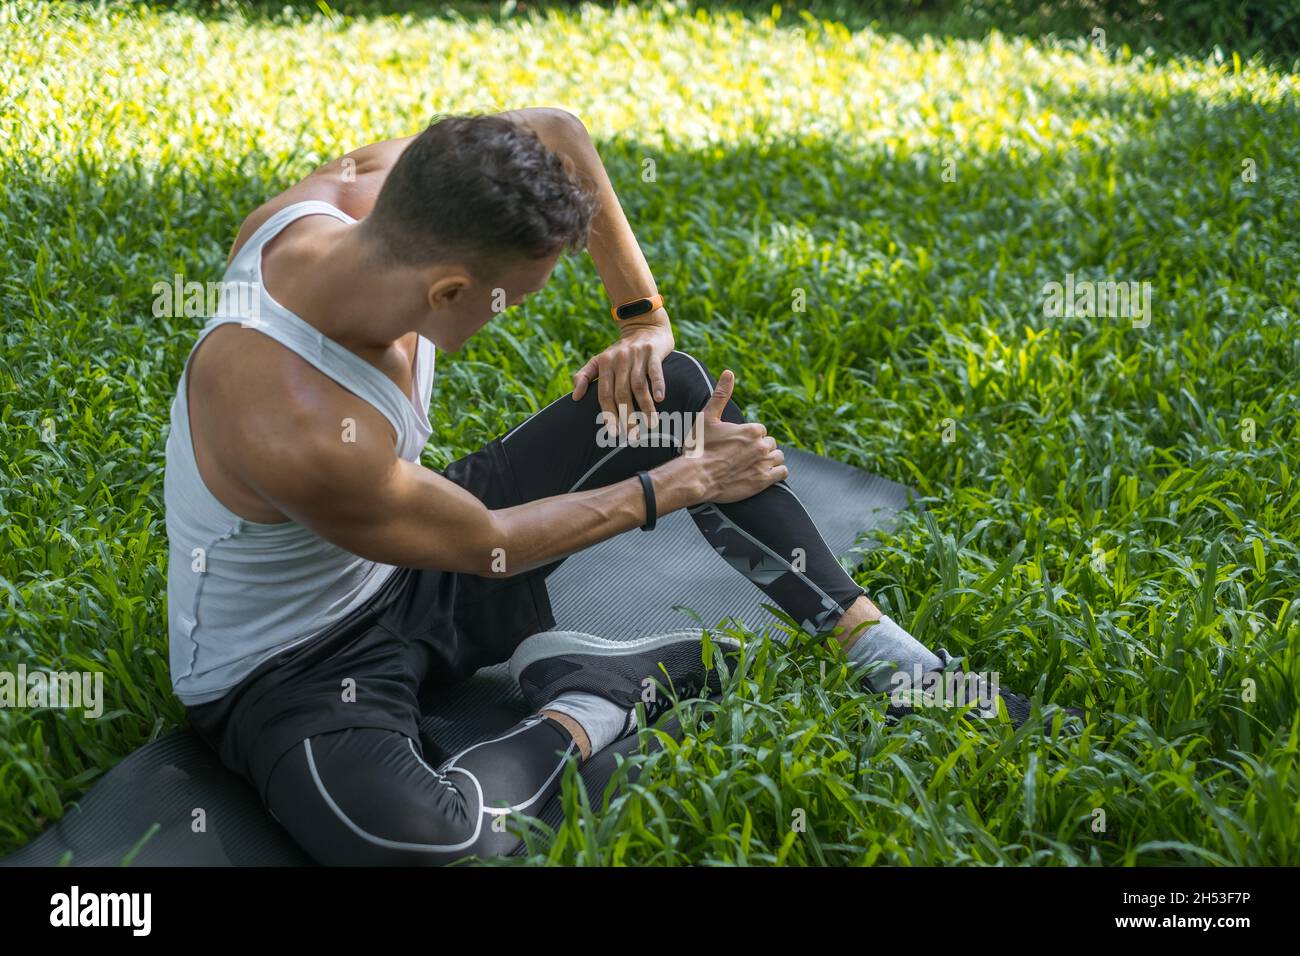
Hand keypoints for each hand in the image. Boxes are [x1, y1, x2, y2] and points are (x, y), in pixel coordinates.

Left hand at [571, 318, 674, 441]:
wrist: (643, 325)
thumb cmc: (621, 350)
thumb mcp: (600, 360)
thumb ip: (585, 375)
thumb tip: (575, 397)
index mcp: (604, 363)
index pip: (604, 394)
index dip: (609, 415)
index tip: (613, 433)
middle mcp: (619, 360)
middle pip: (621, 394)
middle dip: (627, 417)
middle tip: (632, 436)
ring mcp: (636, 355)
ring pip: (638, 386)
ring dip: (645, 407)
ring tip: (651, 424)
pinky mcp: (653, 352)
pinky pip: (655, 371)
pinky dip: (658, 385)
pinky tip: (661, 400)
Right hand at [686, 369, 787, 503]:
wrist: (696, 477)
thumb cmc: (699, 447)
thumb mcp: (707, 417)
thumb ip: (721, 395)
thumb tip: (729, 372)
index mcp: (751, 430)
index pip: (760, 430)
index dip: (749, 437)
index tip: (737, 444)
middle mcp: (761, 445)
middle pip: (769, 443)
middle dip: (759, 448)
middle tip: (742, 456)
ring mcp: (764, 464)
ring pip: (778, 457)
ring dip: (769, 459)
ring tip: (754, 464)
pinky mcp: (764, 480)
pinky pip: (782, 472)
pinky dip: (777, 472)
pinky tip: (765, 473)